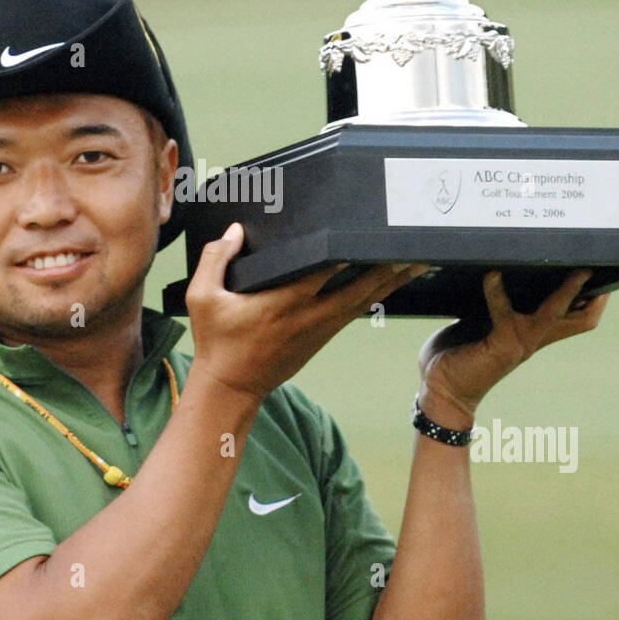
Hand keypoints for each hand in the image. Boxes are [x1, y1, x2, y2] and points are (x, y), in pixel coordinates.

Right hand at [186, 222, 428, 403]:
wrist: (230, 388)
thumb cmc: (217, 343)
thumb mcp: (201, 299)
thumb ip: (215, 259)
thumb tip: (236, 231)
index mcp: (283, 302)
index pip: (324, 270)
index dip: (348, 250)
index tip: (366, 232)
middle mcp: (309, 315)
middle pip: (360, 287)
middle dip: (388, 267)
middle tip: (415, 246)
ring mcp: (319, 330)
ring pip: (364, 300)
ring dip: (390, 281)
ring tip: (417, 261)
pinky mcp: (321, 339)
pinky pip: (354, 312)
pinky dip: (375, 295)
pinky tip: (388, 283)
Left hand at [417, 269, 609, 424]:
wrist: (441, 392)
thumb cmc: (456, 358)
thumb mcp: (479, 326)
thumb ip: (490, 306)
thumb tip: (491, 272)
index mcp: (532, 334)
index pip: (576, 319)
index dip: (593, 299)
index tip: (598, 273)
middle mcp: (534, 339)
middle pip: (583, 320)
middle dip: (593, 293)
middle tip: (593, 266)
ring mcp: (521, 343)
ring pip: (556, 312)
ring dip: (565, 289)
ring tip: (565, 265)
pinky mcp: (502, 344)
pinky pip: (504, 311)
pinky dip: (496, 290)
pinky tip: (491, 274)